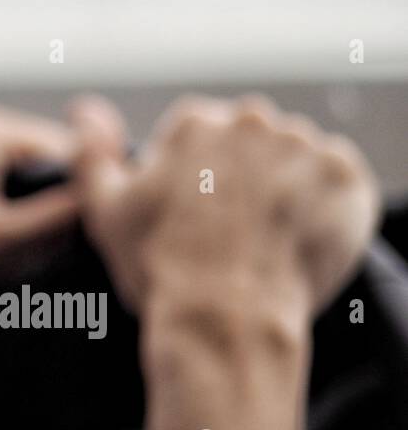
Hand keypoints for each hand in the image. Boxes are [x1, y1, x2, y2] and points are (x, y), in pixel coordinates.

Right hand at [71, 94, 379, 322]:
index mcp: (193, 123)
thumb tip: (84, 109)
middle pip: (251, 141)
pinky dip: (324, 206)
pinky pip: (338, 182)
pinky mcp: (344, 179)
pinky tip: (295, 238)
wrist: (225, 319)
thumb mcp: (106, 209)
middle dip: (244, 176)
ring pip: (295, 159)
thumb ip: (92, 152)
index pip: (201, 135)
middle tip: (231, 230)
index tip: (195, 215)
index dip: (195, 178)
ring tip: (265, 239)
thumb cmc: (161, 268)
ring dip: (285, 188)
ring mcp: (302, 148)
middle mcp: (250, 122)